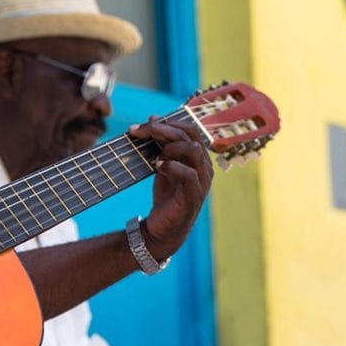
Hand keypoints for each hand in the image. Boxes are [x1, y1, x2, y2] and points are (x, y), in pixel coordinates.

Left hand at [128, 117, 213, 260]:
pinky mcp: (193, 196)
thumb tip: (153, 117)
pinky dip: (171, 166)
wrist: (162, 229)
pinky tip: (158, 167)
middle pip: (189, 136)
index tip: (143, 125)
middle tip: (141, 131)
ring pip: (192, 149)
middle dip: (163, 129)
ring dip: (169, 147)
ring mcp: (202, 181)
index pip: (190, 129)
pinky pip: (188, 173)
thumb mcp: (162, 164)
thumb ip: (161, 143)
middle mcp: (205, 166)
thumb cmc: (165, 195)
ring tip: (155, 157)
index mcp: (199, 157)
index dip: (168, 122)